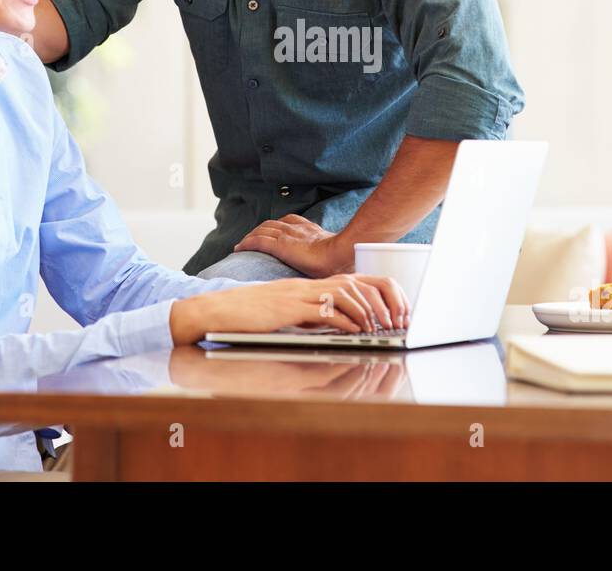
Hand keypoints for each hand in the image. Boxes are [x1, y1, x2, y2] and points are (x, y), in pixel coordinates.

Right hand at [169, 274, 410, 344]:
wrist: (219, 311)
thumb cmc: (248, 315)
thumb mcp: (285, 313)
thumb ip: (307, 314)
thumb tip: (329, 323)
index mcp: (306, 286)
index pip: (347, 281)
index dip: (371, 291)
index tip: (388, 308)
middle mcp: (305, 286)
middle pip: (352, 283)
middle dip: (376, 299)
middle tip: (391, 318)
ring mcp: (298, 294)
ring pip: (343, 294)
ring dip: (364, 311)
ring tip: (376, 327)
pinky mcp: (290, 307)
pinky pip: (325, 310)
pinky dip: (345, 321)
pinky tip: (355, 331)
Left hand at [233, 214, 351, 276]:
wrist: (340, 254)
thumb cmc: (343, 259)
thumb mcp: (336, 255)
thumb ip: (331, 259)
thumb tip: (334, 271)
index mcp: (310, 230)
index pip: (289, 221)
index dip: (278, 225)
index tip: (272, 231)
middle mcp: (297, 229)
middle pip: (272, 224)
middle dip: (260, 229)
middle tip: (251, 238)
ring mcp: (288, 235)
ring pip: (262, 230)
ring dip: (250, 235)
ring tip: (242, 244)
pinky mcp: (280, 245)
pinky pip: (257, 241)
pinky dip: (246, 243)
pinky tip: (238, 248)